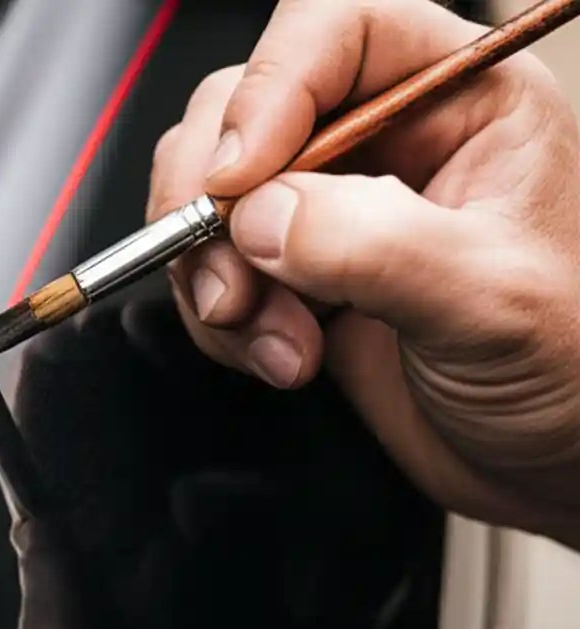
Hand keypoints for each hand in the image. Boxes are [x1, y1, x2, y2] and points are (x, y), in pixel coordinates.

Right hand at [149, 0, 579, 547]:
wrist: (553, 463)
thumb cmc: (573, 370)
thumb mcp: (492, 301)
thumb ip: (376, 245)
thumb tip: (260, 215)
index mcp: (461, 101)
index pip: (334, 35)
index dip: (270, 90)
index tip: (237, 178)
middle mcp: (384, 141)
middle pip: (242, 110)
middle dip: (216, 200)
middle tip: (232, 273)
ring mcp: (329, 208)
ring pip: (208, 191)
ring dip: (213, 269)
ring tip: (270, 332)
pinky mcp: (291, 273)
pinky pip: (208, 265)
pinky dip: (221, 318)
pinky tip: (282, 354)